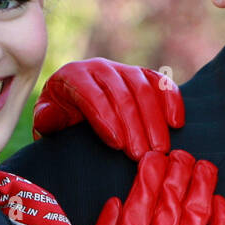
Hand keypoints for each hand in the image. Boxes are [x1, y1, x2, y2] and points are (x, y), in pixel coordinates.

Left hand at [32, 58, 184, 158]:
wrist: (73, 106)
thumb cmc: (60, 119)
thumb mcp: (48, 121)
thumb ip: (48, 120)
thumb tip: (53, 118)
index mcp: (72, 76)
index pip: (92, 94)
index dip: (106, 118)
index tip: (118, 145)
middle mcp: (99, 68)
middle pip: (121, 93)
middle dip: (134, 126)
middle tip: (143, 155)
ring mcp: (123, 70)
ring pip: (143, 88)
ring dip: (154, 120)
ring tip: (159, 148)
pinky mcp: (143, 76)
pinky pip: (160, 83)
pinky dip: (171, 101)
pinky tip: (176, 123)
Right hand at [82, 150, 224, 224]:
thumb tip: (116, 202)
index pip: (142, 197)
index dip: (151, 173)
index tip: (156, 156)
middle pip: (172, 200)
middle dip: (178, 172)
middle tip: (184, 154)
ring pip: (197, 214)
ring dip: (202, 186)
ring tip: (205, 167)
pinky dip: (223, 221)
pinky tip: (222, 203)